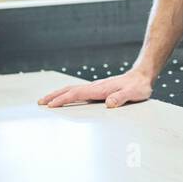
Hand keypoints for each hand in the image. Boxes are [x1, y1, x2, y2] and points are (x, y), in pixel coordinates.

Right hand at [38, 66, 153, 108]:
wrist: (142, 76)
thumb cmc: (138, 86)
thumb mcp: (133, 93)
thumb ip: (121, 98)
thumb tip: (109, 104)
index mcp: (100, 89)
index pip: (77, 94)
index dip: (63, 99)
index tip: (51, 105)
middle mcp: (95, 87)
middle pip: (69, 90)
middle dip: (54, 96)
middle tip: (40, 102)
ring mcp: (95, 87)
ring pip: (72, 90)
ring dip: (58, 94)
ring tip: (47, 100)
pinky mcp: (98, 89)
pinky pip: (78, 91)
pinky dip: (67, 94)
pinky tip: (65, 98)